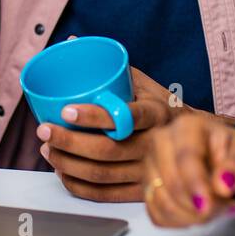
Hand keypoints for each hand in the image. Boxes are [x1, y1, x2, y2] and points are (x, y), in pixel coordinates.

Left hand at [37, 66, 189, 201]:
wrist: (190, 140)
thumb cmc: (157, 105)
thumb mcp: (141, 81)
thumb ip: (108, 66)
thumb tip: (70, 41)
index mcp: (156, 113)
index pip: (124, 117)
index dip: (93, 116)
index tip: (66, 110)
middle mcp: (155, 144)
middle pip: (105, 151)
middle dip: (67, 141)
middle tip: (44, 130)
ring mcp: (148, 171)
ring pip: (100, 175)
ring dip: (66, 163)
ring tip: (48, 148)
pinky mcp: (140, 191)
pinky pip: (104, 194)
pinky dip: (77, 185)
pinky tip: (63, 171)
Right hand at [142, 112, 234, 227]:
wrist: (226, 163)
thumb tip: (223, 184)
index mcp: (187, 127)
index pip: (185, 158)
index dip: (195, 184)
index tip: (207, 206)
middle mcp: (161, 141)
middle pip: (171, 183)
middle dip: (200, 206)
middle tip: (229, 207)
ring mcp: (150, 164)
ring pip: (162, 202)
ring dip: (192, 216)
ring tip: (217, 210)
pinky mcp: (147, 187)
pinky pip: (158, 214)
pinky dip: (180, 222)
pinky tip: (198, 214)